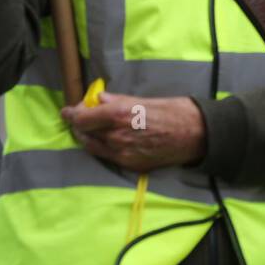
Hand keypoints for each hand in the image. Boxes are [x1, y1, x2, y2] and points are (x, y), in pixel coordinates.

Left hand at [60, 92, 205, 171]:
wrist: (197, 135)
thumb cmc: (175, 110)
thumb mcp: (144, 99)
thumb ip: (118, 101)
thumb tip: (99, 100)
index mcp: (117, 115)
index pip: (81, 118)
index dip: (71, 114)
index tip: (67, 111)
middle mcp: (115, 137)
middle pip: (84, 134)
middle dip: (80, 125)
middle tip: (82, 117)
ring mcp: (122, 154)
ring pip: (93, 147)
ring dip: (89, 137)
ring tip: (92, 129)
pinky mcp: (131, 165)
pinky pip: (108, 156)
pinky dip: (103, 147)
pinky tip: (109, 140)